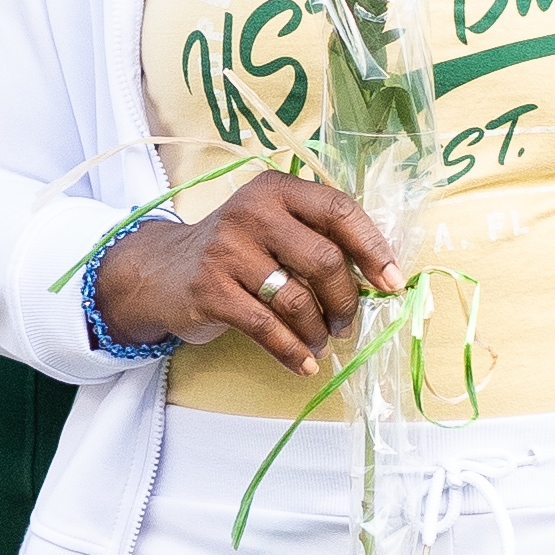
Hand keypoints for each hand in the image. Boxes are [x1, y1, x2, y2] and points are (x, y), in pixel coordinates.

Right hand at [92, 171, 396, 378]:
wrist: (163, 271)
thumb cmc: (235, 251)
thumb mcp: (271, 226)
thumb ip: (316, 237)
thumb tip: (379, 276)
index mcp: (276, 190)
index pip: (339, 210)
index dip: (373, 248)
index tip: (392, 281)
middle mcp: (252, 213)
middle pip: (324, 260)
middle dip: (346, 300)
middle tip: (347, 323)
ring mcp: (227, 251)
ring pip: (297, 300)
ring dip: (318, 331)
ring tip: (321, 342)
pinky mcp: (210, 290)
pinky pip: (267, 328)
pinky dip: (292, 352)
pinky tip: (304, 364)